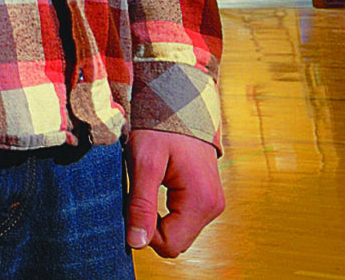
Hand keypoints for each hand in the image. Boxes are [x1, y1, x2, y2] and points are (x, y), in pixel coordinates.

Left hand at [126, 129, 223, 258]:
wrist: (180, 101)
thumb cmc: (160, 127)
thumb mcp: (144, 163)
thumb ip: (141, 205)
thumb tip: (136, 243)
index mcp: (201, 202)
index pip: (170, 244)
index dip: (145, 232)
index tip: (131, 203)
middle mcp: (213, 207)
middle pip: (176, 240)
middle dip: (151, 224)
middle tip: (137, 190)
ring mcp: (212, 202)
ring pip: (179, 230)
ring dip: (157, 215)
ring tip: (147, 184)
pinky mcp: (206, 197)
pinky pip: (183, 217)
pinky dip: (166, 209)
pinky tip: (157, 186)